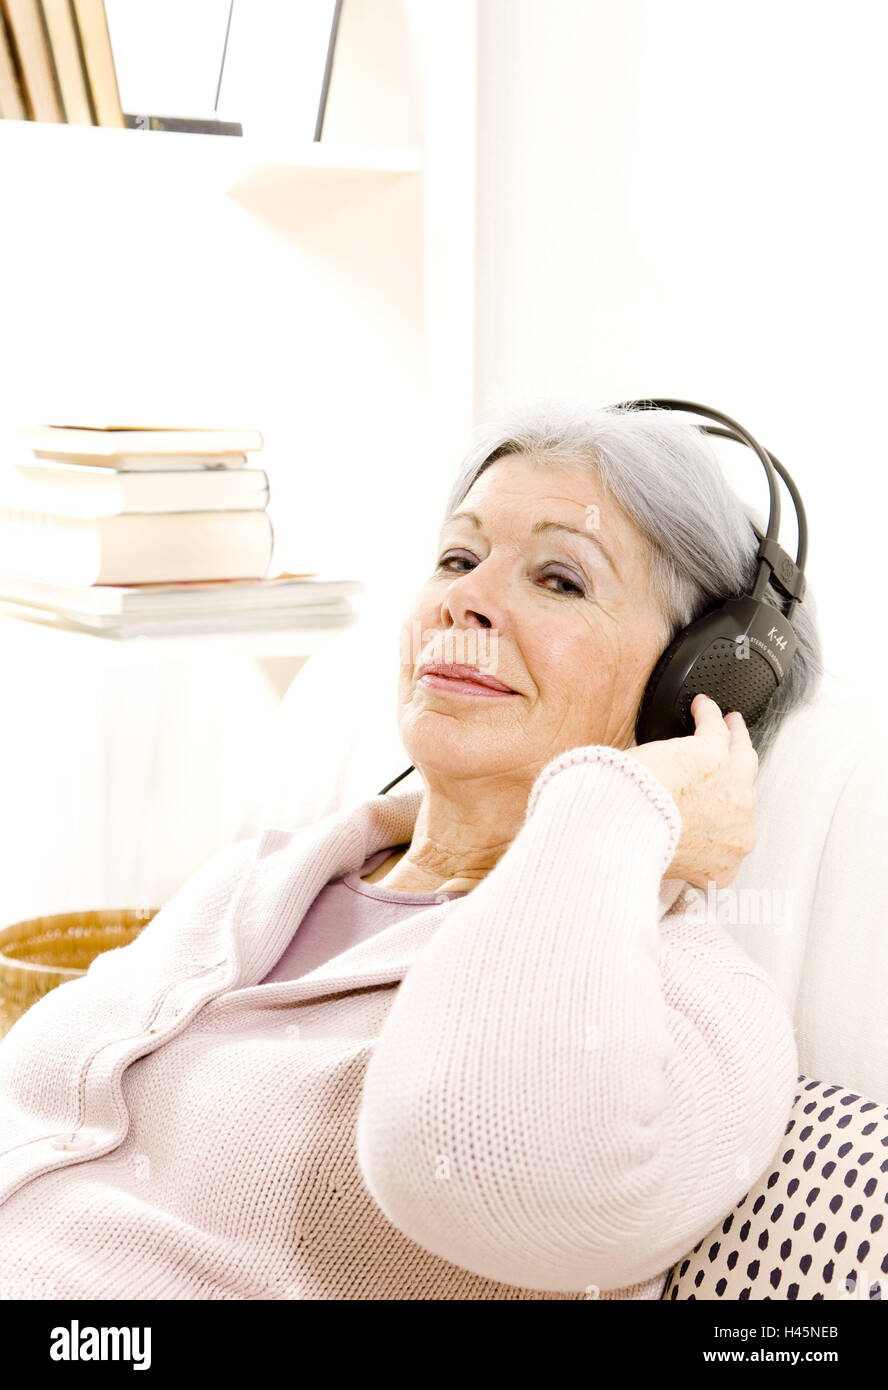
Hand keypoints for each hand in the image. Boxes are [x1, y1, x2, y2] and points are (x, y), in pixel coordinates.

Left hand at [625, 694, 758, 890]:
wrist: (630, 832)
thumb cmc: (636, 852)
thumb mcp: (665, 869)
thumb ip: (674, 860)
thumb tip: (657, 846)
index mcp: (723, 864)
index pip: (729, 842)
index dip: (717, 825)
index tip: (707, 815)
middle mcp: (738, 827)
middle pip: (741, 795)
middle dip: (734, 779)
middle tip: (727, 765)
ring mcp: (732, 787)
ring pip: (741, 755)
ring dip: (735, 737)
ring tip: (730, 725)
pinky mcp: (714, 754)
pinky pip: (716, 726)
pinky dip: (708, 713)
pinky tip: (701, 705)